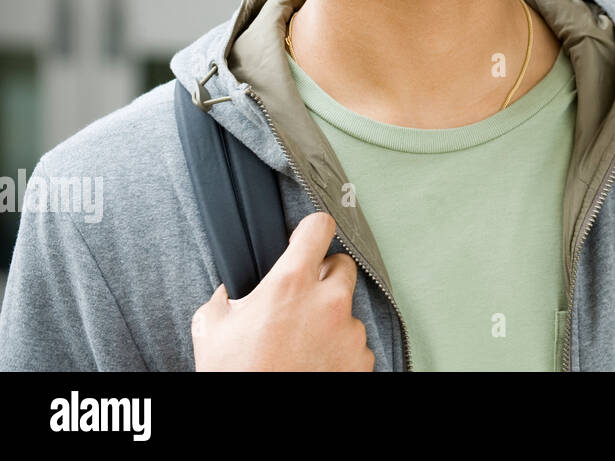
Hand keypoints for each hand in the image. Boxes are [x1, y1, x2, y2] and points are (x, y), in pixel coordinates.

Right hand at [191, 211, 374, 370]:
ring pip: (347, 308)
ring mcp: (350, 331)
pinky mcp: (363, 359)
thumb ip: (225, 298)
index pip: (319, 227)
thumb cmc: (236, 376)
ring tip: (301, 344)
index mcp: (291, 284)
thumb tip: (232, 291)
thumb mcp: (211, 330)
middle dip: (323, 276)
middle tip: (301, 299)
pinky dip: (339, 348)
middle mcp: (329, 302)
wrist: (260, 426)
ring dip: (330, 318)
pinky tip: (314, 363)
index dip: (311, 230)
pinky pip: (355, 342)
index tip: (307, 237)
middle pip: (341, 265)